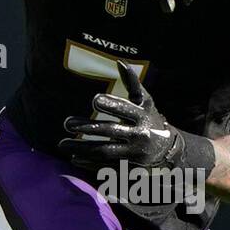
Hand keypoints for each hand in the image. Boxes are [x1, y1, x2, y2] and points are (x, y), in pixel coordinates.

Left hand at [59, 61, 182, 169]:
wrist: (167, 149)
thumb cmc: (150, 119)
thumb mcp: (145, 101)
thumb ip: (132, 83)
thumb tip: (120, 62)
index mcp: (142, 116)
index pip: (124, 109)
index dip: (110, 104)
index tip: (94, 100)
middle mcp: (139, 134)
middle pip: (110, 130)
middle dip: (88, 127)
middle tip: (67, 123)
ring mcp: (133, 153)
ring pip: (104, 151)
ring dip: (82, 148)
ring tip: (63, 144)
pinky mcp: (129, 167)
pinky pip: (106, 166)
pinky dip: (89, 163)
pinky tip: (73, 158)